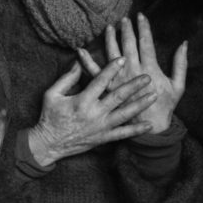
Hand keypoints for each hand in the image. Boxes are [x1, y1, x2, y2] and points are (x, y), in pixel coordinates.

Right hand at [27, 56, 156, 166]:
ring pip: (124, 114)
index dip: (112, 69)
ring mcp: (100, 127)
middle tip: (147, 77)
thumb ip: (67, 77)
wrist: (48, 144)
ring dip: (140, 104)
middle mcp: (94, 113)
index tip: (123, 58)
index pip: (100, 81)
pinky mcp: (103, 138)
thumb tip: (80, 61)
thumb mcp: (52, 94)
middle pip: (118, 97)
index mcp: (82, 101)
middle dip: (134, 86)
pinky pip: (122, 134)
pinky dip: (136, 130)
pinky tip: (148, 125)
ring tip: (153, 95)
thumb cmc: (49, 116)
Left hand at [78, 13, 186, 133]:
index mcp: (149, 69)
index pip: (146, 43)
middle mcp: (132, 72)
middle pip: (128, 45)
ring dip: (110, 39)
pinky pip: (95, 73)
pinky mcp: (107, 89)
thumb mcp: (178, 86)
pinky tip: (80, 51)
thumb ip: (181, 63)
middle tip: (124, 19)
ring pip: (112, 54)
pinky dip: (86, 62)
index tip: (141, 16)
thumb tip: (184, 43)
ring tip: (109, 27)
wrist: (150, 129)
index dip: (143, 28)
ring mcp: (118, 80)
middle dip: (126, 30)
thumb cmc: (165, 106)